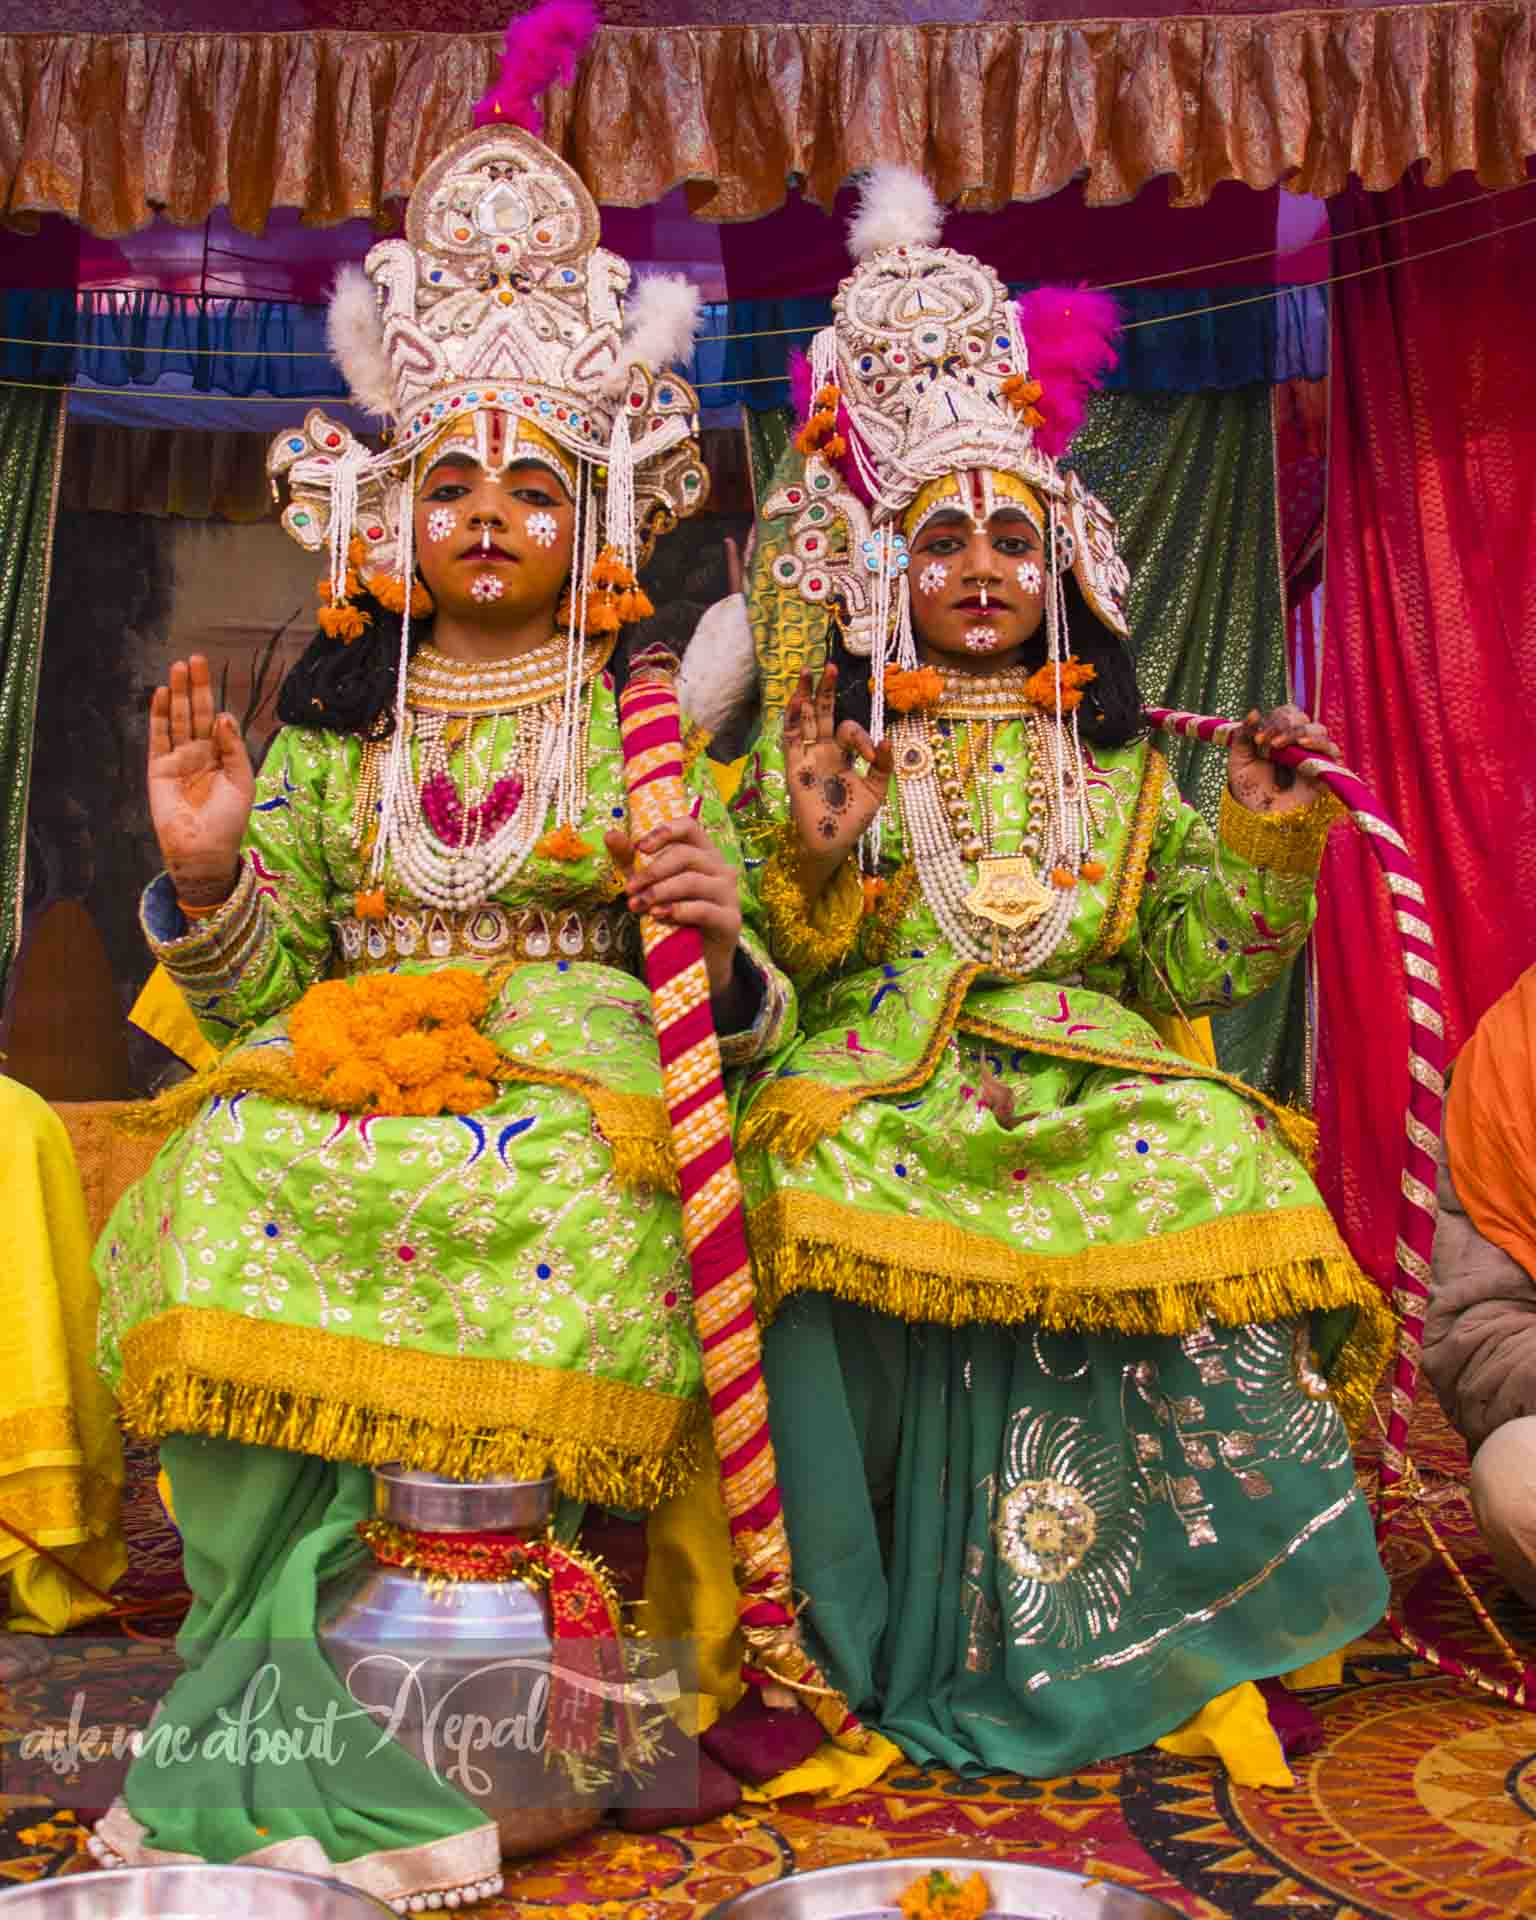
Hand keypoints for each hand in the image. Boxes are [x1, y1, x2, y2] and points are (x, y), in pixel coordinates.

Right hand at [147, 655, 254, 905]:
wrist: (204, 850)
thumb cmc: (229, 820)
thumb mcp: (242, 782)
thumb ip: (234, 748)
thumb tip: (224, 716)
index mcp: (222, 756)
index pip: (217, 720)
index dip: (214, 697)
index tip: (214, 674)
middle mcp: (199, 753)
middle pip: (196, 713)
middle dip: (195, 686)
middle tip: (195, 659)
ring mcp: (178, 759)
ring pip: (177, 720)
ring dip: (177, 695)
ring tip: (177, 668)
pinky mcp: (159, 769)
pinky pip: (158, 738)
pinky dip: (159, 717)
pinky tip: (161, 695)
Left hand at [607, 817, 743, 997]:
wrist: (699, 959)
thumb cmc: (674, 913)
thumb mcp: (649, 884)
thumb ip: (631, 860)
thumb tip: (610, 835)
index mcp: (704, 853)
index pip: (689, 827)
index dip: (664, 832)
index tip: (640, 848)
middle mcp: (721, 868)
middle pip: (686, 855)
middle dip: (652, 871)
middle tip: (628, 889)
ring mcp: (729, 894)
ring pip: (692, 881)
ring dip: (659, 892)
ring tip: (636, 906)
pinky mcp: (730, 920)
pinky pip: (703, 909)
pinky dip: (677, 911)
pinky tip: (657, 916)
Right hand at [784, 665, 892, 897]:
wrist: (831, 845)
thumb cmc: (852, 821)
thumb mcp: (876, 791)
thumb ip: (882, 766)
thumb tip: (887, 739)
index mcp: (842, 756)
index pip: (850, 731)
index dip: (864, 737)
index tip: (873, 752)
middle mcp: (823, 752)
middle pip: (822, 714)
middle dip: (826, 690)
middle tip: (829, 666)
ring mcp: (808, 757)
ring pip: (804, 719)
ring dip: (805, 695)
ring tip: (807, 670)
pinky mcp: (795, 767)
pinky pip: (792, 738)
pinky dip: (794, 719)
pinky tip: (798, 700)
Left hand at [1227, 705, 1340, 815]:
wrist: (1260, 818)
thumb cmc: (1250, 791)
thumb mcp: (1239, 761)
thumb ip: (1243, 736)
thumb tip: (1253, 712)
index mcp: (1281, 736)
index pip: (1286, 714)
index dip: (1273, 720)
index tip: (1256, 738)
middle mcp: (1300, 743)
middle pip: (1302, 718)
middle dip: (1282, 726)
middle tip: (1265, 742)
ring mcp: (1315, 755)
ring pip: (1318, 729)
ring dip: (1296, 732)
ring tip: (1277, 745)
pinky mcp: (1327, 769)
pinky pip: (1331, 749)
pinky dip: (1318, 742)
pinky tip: (1302, 744)